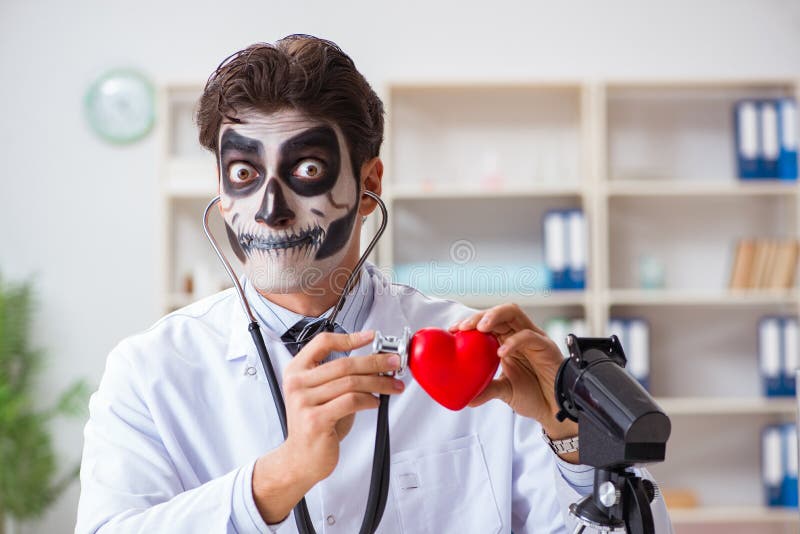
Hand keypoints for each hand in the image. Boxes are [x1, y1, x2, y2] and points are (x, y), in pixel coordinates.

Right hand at [252, 330, 403, 522]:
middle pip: (344, 363)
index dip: (349, 338)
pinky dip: (369, 399)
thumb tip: (376, 364)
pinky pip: (351, 401)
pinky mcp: (315, 419)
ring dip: (379, 383)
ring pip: (351, 382)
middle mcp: (297, 384)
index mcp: (296, 371)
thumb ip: (341, 378)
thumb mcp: (324, 394)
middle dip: (375, 362)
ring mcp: (304, 402)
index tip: (371, 337)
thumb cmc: (317, 425)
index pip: (322, 342)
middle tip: (394, 362)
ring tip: (394, 385)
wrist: (301, 459)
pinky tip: (376, 402)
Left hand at [449, 304, 578, 457]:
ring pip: (514, 314)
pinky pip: (529, 336)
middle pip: (500, 312)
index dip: (471, 322)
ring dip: (494, 317)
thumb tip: (465, 397)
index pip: (489, 322)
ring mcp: (534, 338)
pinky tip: (500, 352)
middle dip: (479, 316)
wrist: (556, 410)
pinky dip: (513, 342)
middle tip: (463, 328)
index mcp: (509, 341)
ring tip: (480, 328)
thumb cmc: (534, 396)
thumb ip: (485, 390)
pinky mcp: (546, 347)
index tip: (452, 330)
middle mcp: (520, 335)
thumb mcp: (504, 391)